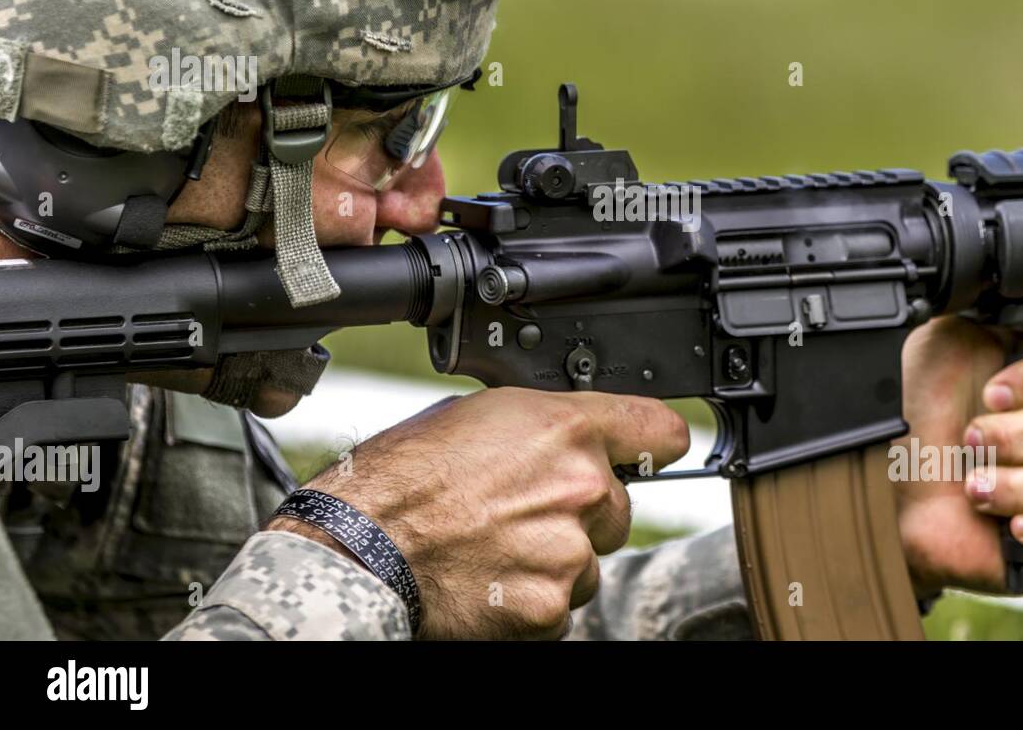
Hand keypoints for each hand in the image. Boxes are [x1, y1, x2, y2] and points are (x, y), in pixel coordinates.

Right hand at [268, 387, 688, 638]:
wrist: (362, 545)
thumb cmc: (407, 475)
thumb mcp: (483, 414)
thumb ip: (550, 423)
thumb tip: (580, 434)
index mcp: (567, 430)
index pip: (661, 432)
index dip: (651, 443)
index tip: (647, 452)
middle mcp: (580, 489)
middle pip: (617, 506)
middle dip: (580, 512)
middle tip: (519, 509)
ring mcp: (568, 553)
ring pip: (588, 560)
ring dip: (554, 558)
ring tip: (493, 543)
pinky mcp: (548, 608)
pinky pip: (560, 604)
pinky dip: (531, 597)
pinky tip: (490, 575)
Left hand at [893, 316, 1022, 596]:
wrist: (897, 500)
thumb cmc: (914, 427)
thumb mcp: (935, 349)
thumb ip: (980, 313)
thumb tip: (1009, 292)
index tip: (994, 392)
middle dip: (1022, 437)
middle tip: (973, 442)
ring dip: (1021, 485)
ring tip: (975, 486)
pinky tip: (1015, 523)